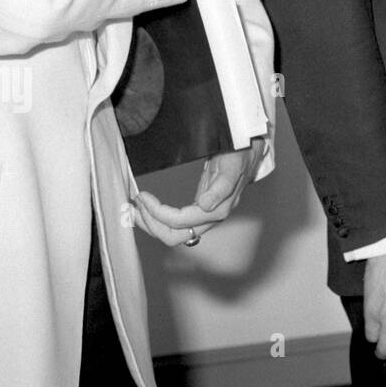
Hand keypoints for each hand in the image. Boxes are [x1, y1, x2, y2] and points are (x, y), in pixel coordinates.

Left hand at [132, 139, 264, 245]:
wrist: (250, 150)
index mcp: (219, 208)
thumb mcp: (232, 165)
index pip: (180, 221)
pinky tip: (148, 210)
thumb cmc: (241, 154)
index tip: (143, 196)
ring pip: (174, 233)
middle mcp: (211, 217)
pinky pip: (176, 224)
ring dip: (151, 225)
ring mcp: (205, 216)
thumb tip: (206, 206)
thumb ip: (222, 186)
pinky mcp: (200, 211)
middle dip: (151, 224)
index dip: (158, 212)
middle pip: (175, 236)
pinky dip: (158, 219)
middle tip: (135, 207)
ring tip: (135, 210)